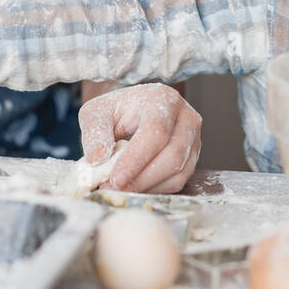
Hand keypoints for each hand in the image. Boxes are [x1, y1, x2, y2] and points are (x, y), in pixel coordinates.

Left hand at [79, 82, 200, 193]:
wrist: (133, 112)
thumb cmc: (116, 112)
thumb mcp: (96, 113)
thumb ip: (94, 133)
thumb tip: (96, 160)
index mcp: (163, 99)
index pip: (156, 131)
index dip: (137, 158)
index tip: (116, 178)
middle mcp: (186, 118)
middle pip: (172, 155)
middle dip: (141, 178)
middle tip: (114, 188)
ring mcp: (193, 139)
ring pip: (178, 172)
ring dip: (147, 186)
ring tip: (120, 189)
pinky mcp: (192, 158)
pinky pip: (178, 181)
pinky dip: (154, 189)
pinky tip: (135, 187)